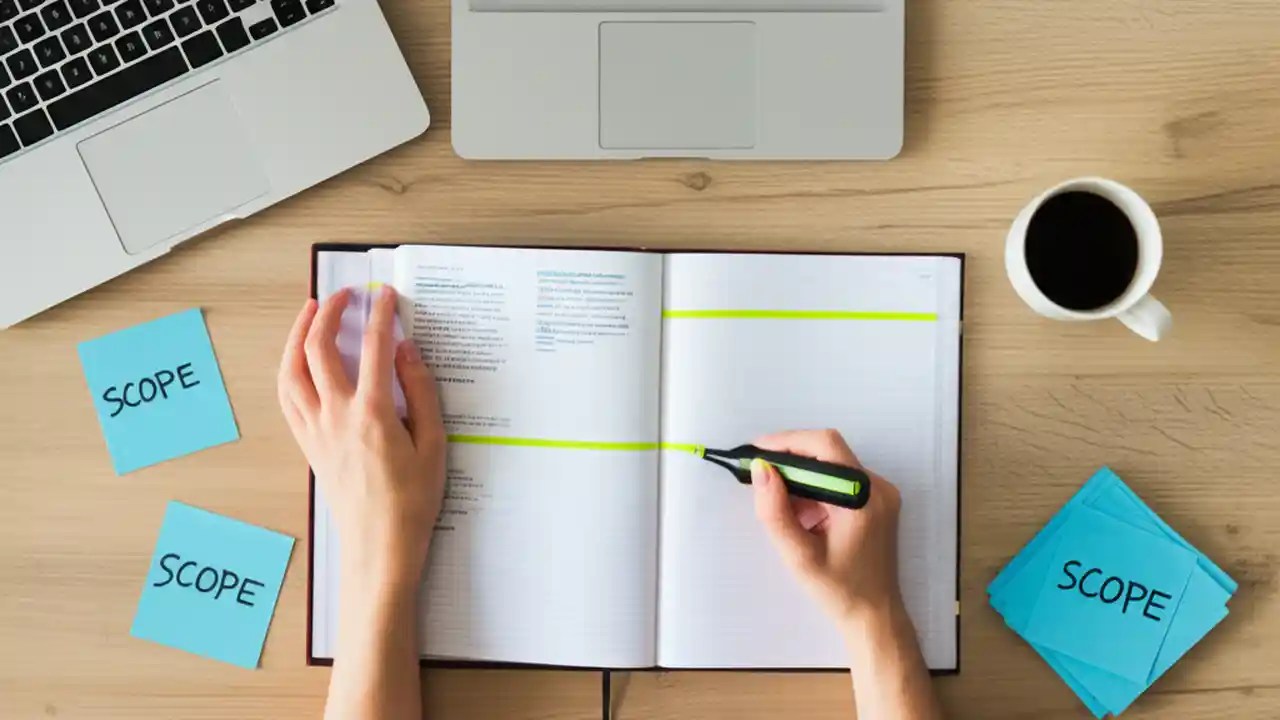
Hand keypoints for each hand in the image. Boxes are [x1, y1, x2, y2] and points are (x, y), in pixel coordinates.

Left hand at [278, 286, 446, 586]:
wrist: (380, 546)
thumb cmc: (412, 501)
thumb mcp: (433, 443)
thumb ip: (420, 391)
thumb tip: (406, 351)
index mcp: (373, 413)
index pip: (374, 347)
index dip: (380, 314)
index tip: (385, 295)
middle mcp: (336, 416)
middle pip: (319, 349)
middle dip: (328, 313)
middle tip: (343, 296)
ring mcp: (316, 430)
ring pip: (291, 370)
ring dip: (297, 336)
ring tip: (308, 314)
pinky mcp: (309, 445)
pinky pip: (288, 397)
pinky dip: (289, 369)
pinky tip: (298, 360)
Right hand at [750, 429, 903, 628]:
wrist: (874, 617)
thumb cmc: (840, 590)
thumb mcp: (799, 555)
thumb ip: (776, 511)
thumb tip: (761, 470)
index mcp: (865, 496)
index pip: (825, 445)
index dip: (788, 441)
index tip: (757, 453)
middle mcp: (878, 487)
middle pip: (828, 452)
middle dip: (790, 460)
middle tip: (759, 476)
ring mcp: (880, 494)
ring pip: (831, 466)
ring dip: (801, 477)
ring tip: (777, 502)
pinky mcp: (875, 503)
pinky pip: (838, 482)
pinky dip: (814, 489)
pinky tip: (799, 514)